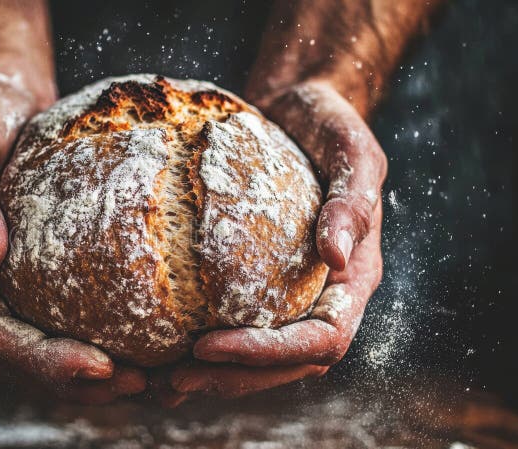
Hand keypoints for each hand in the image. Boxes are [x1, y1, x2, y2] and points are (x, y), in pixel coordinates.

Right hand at [0, 81, 145, 403]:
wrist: (2, 106)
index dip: (38, 359)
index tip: (96, 365)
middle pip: (17, 361)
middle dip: (74, 380)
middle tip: (136, 383)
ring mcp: (2, 292)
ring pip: (39, 356)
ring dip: (90, 378)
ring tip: (147, 381)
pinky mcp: (32, 283)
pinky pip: (60, 326)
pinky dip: (96, 346)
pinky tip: (141, 349)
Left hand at [161, 81, 385, 403]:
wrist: (301, 109)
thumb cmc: (329, 124)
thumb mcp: (352, 150)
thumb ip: (351, 200)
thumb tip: (336, 256)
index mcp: (354, 278)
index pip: (323, 339)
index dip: (270, 353)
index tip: (210, 346)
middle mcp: (326, 296)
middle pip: (289, 363)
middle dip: (235, 377)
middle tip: (176, 380)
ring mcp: (295, 294)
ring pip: (264, 358)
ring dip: (217, 375)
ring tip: (163, 381)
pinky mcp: (263, 284)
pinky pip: (240, 323)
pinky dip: (207, 347)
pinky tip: (163, 349)